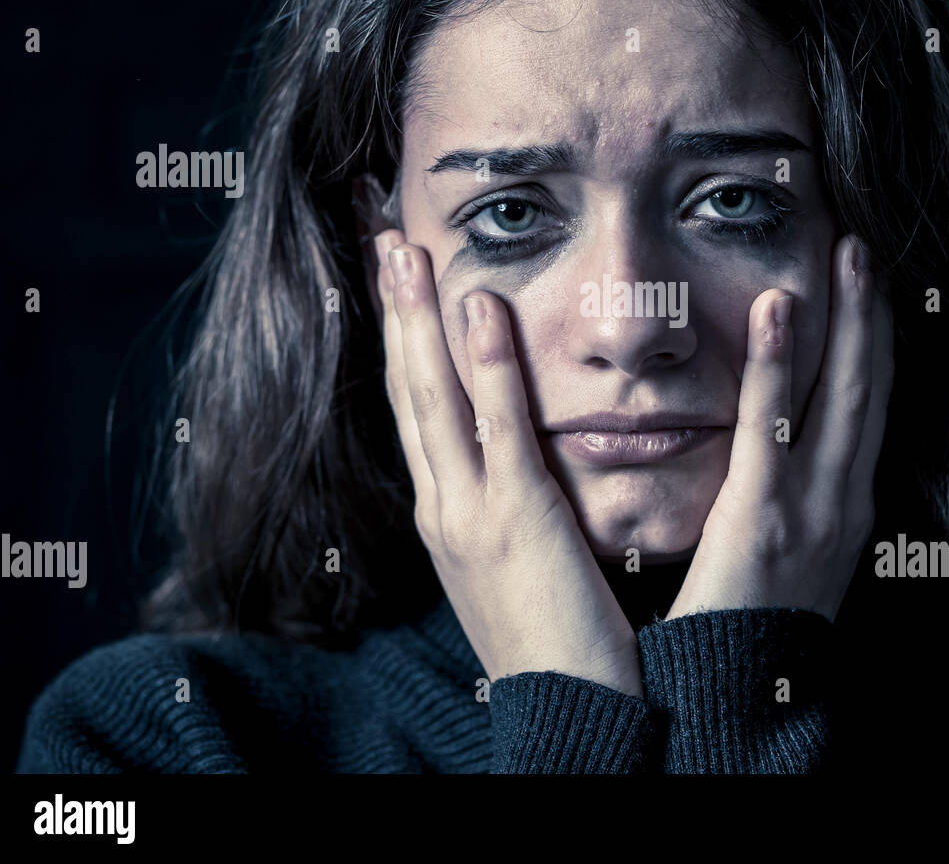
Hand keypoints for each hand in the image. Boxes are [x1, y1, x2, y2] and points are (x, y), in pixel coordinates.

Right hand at [373, 228, 643, 697]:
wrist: (568, 717)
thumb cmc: (555, 637)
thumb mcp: (520, 558)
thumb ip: (513, 498)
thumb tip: (518, 449)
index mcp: (447, 510)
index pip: (416, 406)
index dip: (400, 337)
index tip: (394, 275)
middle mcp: (443, 505)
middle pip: (407, 388)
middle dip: (390, 308)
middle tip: (380, 232)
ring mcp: (470, 514)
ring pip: (432, 399)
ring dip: (417, 318)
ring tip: (404, 246)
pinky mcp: (515, 525)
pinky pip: (496, 433)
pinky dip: (483, 368)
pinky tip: (477, 309)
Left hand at [664, 233, 892, 621]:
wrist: (735, 708)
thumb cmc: (745, 627)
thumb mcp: (780, 551)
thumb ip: (781, 496)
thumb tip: (770, 451)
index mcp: (842, 505)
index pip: (868, 407)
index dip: (875, 341)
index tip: (870, 284)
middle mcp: (842, 500)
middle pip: (873, 387)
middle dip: (877, 313)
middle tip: (870, 243)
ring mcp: (813, 509)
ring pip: (846, 394)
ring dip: (850, 318)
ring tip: (848, 249)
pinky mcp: (765, 518)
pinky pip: (775, 428)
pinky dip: (782, 365)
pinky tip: (777, 308)